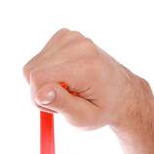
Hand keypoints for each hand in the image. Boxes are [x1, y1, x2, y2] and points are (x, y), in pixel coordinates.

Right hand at [22, 28, 148, 130]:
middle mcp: (79, 46)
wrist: (120, 92)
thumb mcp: (84, 117)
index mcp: (85, 67)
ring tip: (67, 89)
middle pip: (32, 70)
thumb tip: (40, 93)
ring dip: (44, 82)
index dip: (38, 99)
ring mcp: (71, 37)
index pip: (38, 78)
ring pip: (33, 65)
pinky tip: (65, 77)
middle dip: (41, 91)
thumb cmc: (102, 108)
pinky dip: (47, 71)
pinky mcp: (65, 35)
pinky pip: (40, 58)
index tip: (54, 109)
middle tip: (64, 100)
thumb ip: (62, 104)